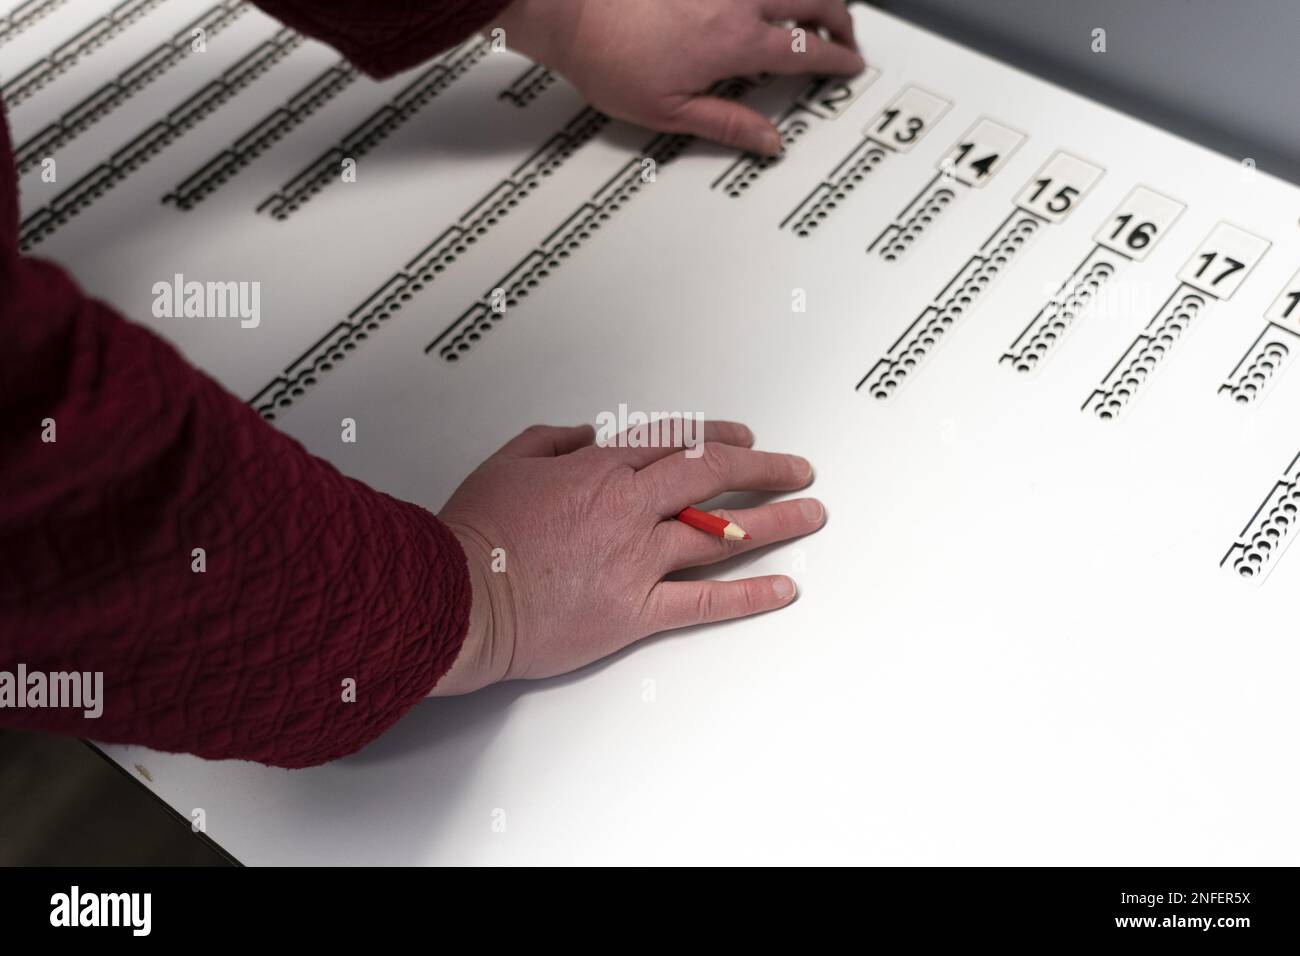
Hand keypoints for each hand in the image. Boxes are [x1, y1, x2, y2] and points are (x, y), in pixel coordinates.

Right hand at [430, 421, 824, 694]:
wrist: (459, 599)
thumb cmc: (476, 538)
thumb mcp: (507, 464)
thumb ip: (552, 440)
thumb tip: (584, 434)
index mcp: (599, 469)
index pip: (677, 442)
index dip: (718, 437)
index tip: (745, 439)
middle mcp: (627, 508)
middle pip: (713, 477)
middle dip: (765, 469)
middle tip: (797, 469)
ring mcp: (636, 560)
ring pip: (721, 535)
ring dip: (773, 523)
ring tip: (809, 516)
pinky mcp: (635, 612)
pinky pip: (704, 602)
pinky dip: (748, 596)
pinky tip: (782, 589)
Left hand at [494, 0, 864, 155]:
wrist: (566, 8)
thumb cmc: (606, 57)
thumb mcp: (667, 112)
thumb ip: (726, 124)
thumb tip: (767, 142)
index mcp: (735, 41)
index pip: (807, 49)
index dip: (836, 59)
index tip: (849, 65)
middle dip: (838, 17)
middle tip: (843, 36)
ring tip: (814, 13)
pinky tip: (768, 1)